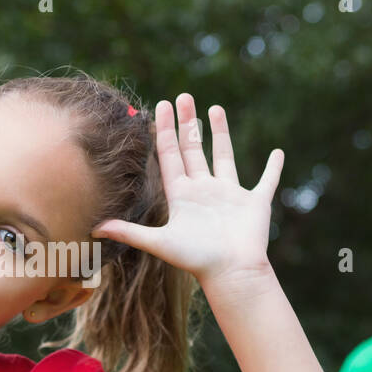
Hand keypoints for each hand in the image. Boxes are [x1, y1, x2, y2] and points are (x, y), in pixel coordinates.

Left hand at [91, 93, 282, 284]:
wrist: (231, 274)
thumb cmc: (197, 260)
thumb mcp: (159, 242)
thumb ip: (129, 232)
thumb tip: (93, 228)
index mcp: (182, 195)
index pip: (170, 155)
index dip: (164, 131)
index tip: (160, 106)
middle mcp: (204, 191)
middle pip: (193, 149)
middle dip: (188, 123)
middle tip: (184, 97)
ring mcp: (230, 196)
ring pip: (224, 156)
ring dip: (220, 133)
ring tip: (215, 108)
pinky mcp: (255, 203)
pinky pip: (266, 181)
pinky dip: (273, 168)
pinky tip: (278, 152)